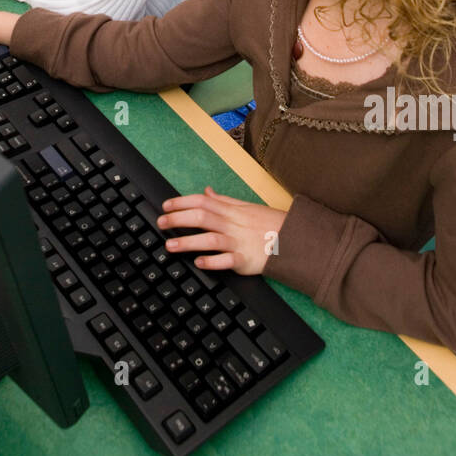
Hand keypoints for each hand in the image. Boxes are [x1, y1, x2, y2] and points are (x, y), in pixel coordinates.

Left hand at [157, 186, 286, 273]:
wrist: (294, 240)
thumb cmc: (269, 223)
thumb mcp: (246, 207)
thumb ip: (223, 201)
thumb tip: (205, 192)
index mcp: (232, 210)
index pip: (202, 202)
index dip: (182, 202)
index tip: (165, 205)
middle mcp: (233, 225)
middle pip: (202, 218)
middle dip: (178, 219)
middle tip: (160, 222)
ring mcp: (238, 243)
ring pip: (210, 239)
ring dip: (188, 242)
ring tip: (169, 245)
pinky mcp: (245, 261)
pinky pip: (226, 261)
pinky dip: (212, 262)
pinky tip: (198, 263)